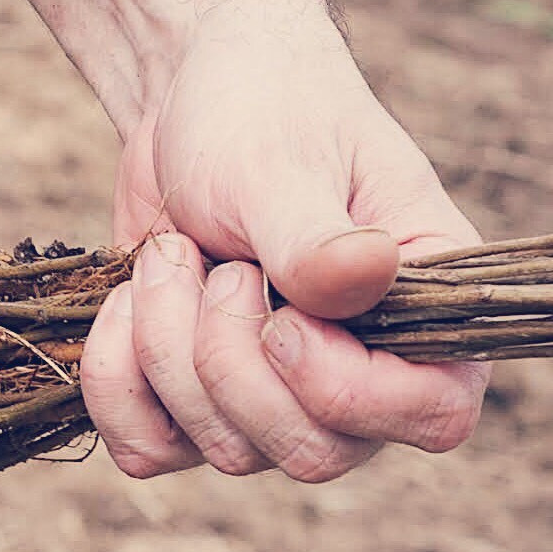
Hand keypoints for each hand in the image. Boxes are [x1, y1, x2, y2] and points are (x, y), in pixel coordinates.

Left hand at [78, 1, 488, 481]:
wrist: (187, 99)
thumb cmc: (264, 112)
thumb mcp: (283, 166)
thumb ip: (316, 239)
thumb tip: (371, 272)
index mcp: (426, 307)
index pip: (434, 413)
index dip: (347, 392)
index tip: (284, 320)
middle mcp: (369, 370)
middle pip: (317, 452)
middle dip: (233, 364)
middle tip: (220, 264)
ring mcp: (284, 397)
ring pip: (230, 452)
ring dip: (171, 348)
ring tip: (174, 253)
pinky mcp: (202, 403)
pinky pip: (151, 449)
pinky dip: (118, 380)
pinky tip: (127, 300)